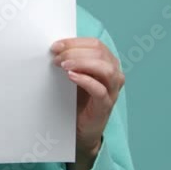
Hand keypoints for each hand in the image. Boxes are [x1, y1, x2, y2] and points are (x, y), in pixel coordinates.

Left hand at [50, 37, 124, 166]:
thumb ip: (71, 60)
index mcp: (108, 61)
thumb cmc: (78, 97)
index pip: (95, 44)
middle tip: (56, 57)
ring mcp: (112, 90)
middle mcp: (114, 73)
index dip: (74, 42)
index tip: (56, 46)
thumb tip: (56, 47)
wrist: (81, 127)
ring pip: (104, 69)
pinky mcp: (106, 105)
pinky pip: (100, 90)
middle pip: (99, 53)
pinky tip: (71, 77)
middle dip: (74, 52)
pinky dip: (85, 80)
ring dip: (81, 63)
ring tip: (63, 66)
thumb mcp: (75, 74)